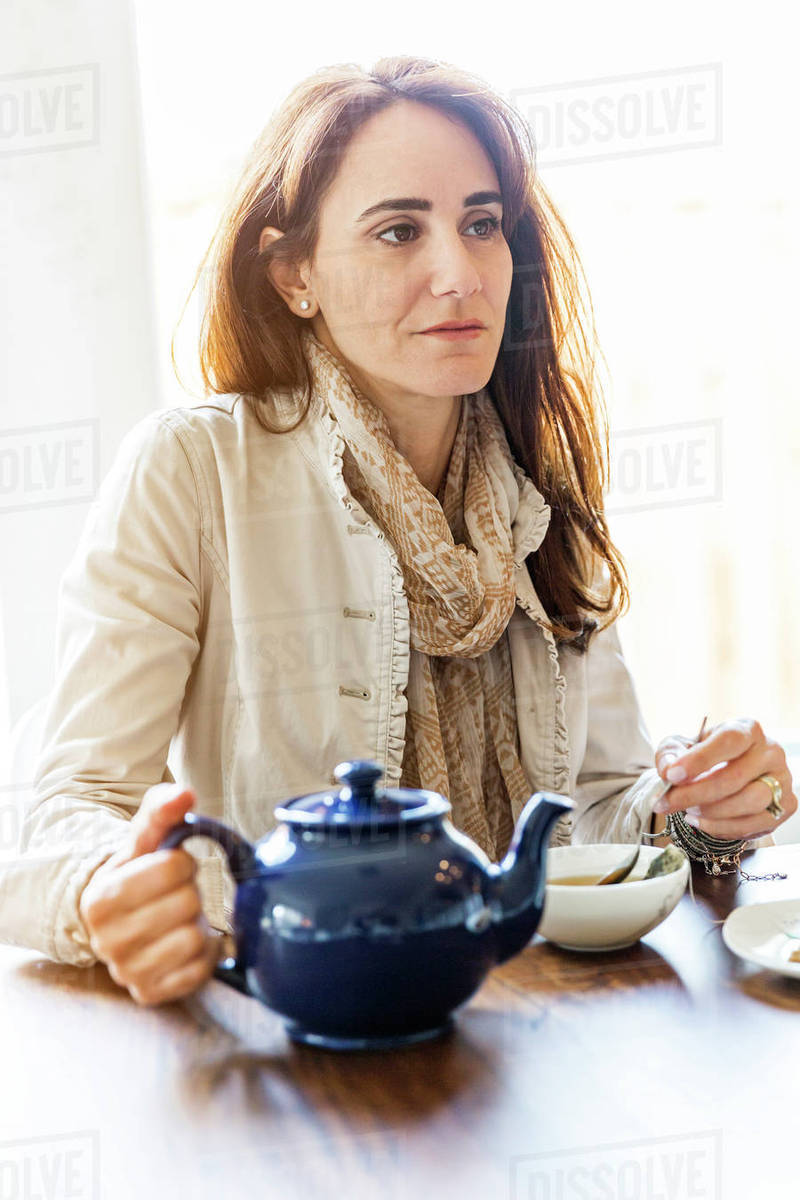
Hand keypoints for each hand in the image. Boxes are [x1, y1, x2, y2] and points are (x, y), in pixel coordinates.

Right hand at [79, 783, 222, 1006]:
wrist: (123, 918)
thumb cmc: (138, 872)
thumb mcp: (145, 838)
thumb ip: (162, 809)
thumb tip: (184, 794)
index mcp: (100, 898)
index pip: (172, 868)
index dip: (182, 862)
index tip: (172, 867)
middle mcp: (106, 941)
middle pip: (186, 903)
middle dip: (190, 892)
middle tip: (176, 894)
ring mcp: (127, 972)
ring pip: (193, 939)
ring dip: (197, 923)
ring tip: (180, 917)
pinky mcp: (150, 993)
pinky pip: (198, 971)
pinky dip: (204, 953)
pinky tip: (188, 941)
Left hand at [653, 718, 796, 840]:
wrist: (727, 772)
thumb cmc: (703, 756)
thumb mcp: (681, 747)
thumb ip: (670, 754)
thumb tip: (668, 770)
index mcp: (747, 730)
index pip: (728, 741)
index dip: (699, 759)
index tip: (672, 775)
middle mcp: (771, 752)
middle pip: (736, 777)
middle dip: (696, 794)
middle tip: (669, 803)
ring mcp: (782, 780)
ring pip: (749, 803)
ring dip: (712, 813)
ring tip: (688, 811)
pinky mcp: (785, 806)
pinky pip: (755, 824)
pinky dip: (723, 828)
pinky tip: (702, 823)